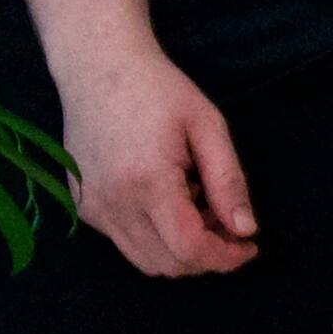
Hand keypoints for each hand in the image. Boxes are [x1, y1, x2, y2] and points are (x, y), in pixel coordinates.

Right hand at [62, 44, 256, 277]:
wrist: (98, 69)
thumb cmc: (160, 91)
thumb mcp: (208, 127)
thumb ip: (228, 182)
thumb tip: (246, 230)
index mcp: (147, 181)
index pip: (188, 248)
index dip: (225, 257)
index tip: (250, 246)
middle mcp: (112, 203)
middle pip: (167, 264)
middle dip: (207, 256)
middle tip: (231, 224)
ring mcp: (91, 208)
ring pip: (144, 260)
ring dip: (181, 250)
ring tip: (201, 207)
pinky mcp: (82, 207)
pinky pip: (124, 241)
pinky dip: (155, 236)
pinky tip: (169, 198)